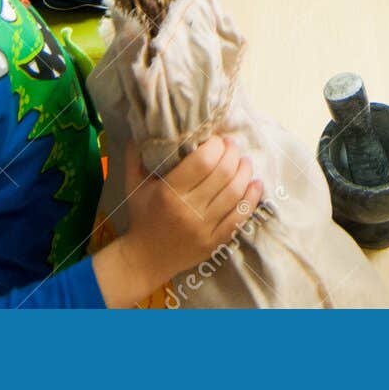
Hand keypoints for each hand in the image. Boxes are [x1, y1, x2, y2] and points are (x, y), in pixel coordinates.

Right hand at [96, 139, 262, 305]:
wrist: (144, 260)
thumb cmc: (141, 217)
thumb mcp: (133, 186)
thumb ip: (135, 156)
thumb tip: (141, 129)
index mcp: (169, 193)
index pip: (203, 161)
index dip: (215, 145)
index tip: (216, 139)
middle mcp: (189, 210)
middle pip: (223, 173)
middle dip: (233, 153)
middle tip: (232, 146)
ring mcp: (205, 228)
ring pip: (235, 193)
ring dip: (245, 172)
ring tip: (245, 161)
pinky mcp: (216, 242)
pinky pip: (240, 217)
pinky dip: (252, 198)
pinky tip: (256, 183)